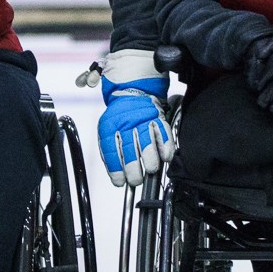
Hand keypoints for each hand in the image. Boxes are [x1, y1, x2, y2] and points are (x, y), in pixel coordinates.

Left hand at [97, 49, 173, 187]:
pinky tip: (165, 158)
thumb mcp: (107, 129)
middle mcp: (125, 122)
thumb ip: (109, 151)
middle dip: (134, 171)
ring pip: (147, 144)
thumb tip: (117, 176)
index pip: (111, 152)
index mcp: (109, 126)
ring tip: (150, 170)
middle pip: (130, 150)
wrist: (134, 89)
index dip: (116, 170)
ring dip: (150, 161)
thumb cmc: (120, 116)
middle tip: (136, 180)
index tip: (120, 182)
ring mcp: (142, 119)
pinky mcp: (158, 117)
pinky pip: (163, 134)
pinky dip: (166, 148)